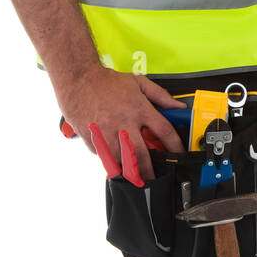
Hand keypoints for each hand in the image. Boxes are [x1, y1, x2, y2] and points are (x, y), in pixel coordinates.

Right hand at [56, 67, 187, 180]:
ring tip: (133, 173)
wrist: (78, 78)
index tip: (178, 155)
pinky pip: (102, 154)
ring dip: (127, 167)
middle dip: (149, 170)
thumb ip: (160, 95)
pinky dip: (108, 157)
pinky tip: (111, 154)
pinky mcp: (90, 136)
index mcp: (138, 108)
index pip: (164, 131)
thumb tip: (178, 106)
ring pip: (120, 158)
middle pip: (141, 154)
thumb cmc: (107, 81)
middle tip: (153, 178)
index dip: (174, 146)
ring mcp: (106, 131)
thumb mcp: (138, 82)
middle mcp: (124, 122)